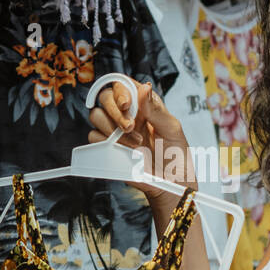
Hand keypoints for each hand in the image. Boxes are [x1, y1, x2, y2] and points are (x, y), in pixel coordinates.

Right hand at [87, 80, 195, 205]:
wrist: (170, 184)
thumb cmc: (176, 156)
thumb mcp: (172, 129)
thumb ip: (156, 109)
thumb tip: (144, 87)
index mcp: (143, 105)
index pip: (123, 85)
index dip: (120, 89)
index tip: (127, 104)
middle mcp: (127, 115)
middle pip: (104, 98)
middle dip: (116, 112)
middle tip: (131, 126)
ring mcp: (115, 131)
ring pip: (96, 116)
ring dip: (113, 128)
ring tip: (136, 143)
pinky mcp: (108, 148)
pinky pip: (94, 138)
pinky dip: (107, 143)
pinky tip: (126, 151)